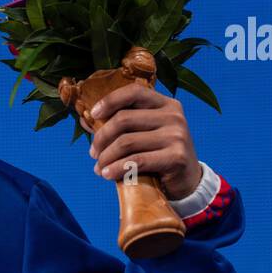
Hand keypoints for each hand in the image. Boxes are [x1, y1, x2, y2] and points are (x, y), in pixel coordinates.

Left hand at [86, 83, 200, 200]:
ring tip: (99, 167)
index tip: (94, 115)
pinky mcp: (176, 157)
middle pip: (123, 119)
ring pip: (126, 142)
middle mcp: (173, 115)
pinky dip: (117, 168)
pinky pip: (136, 161)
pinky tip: (107, 174)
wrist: (186, 181)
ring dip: (106, 157)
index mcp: (165, 103)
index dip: (110, 100)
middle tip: (93, 153)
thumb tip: (85, 119)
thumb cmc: (158, 155)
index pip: (134, 91)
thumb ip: (121, 125)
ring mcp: (177, 135)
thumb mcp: (144, 134)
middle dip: (101, 137)